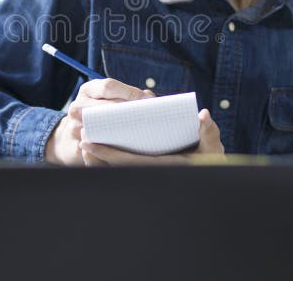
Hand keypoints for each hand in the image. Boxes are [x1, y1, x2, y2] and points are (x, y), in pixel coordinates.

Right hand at [44, 78, 153, 165]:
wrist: (73, 134)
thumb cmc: (99, 113)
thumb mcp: (108, 98)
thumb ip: (128, 95)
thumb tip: (149, 97)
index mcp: (88, 90)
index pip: (109, 86)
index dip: (129, 92)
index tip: (146, 100)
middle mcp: (77, 106)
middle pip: (105, 107)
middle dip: (128, 112)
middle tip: (146, 117)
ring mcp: (74, 126)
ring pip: (100, 128)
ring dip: (120, 131)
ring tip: (137, 132)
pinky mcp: (76, 146)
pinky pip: (95, 147)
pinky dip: (111, 148)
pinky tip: (124, 146)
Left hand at [80, 108, 224, 165]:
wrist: (209, 174)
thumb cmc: (209, 159)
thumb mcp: (212, 148)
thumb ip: (209, 133)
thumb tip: (203, 116)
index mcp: (163, 168)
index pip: (128, 163)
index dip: (106, 154)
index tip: (87, 144)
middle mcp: (151, 175)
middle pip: (116, 168)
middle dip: (96, 155)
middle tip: (80, 140)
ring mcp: (146, 176)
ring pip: (114, 172)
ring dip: (97, 161)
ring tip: (83, 144)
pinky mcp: (143, 174)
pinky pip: (119, 172)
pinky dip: (104, 164)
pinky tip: (93, 153)